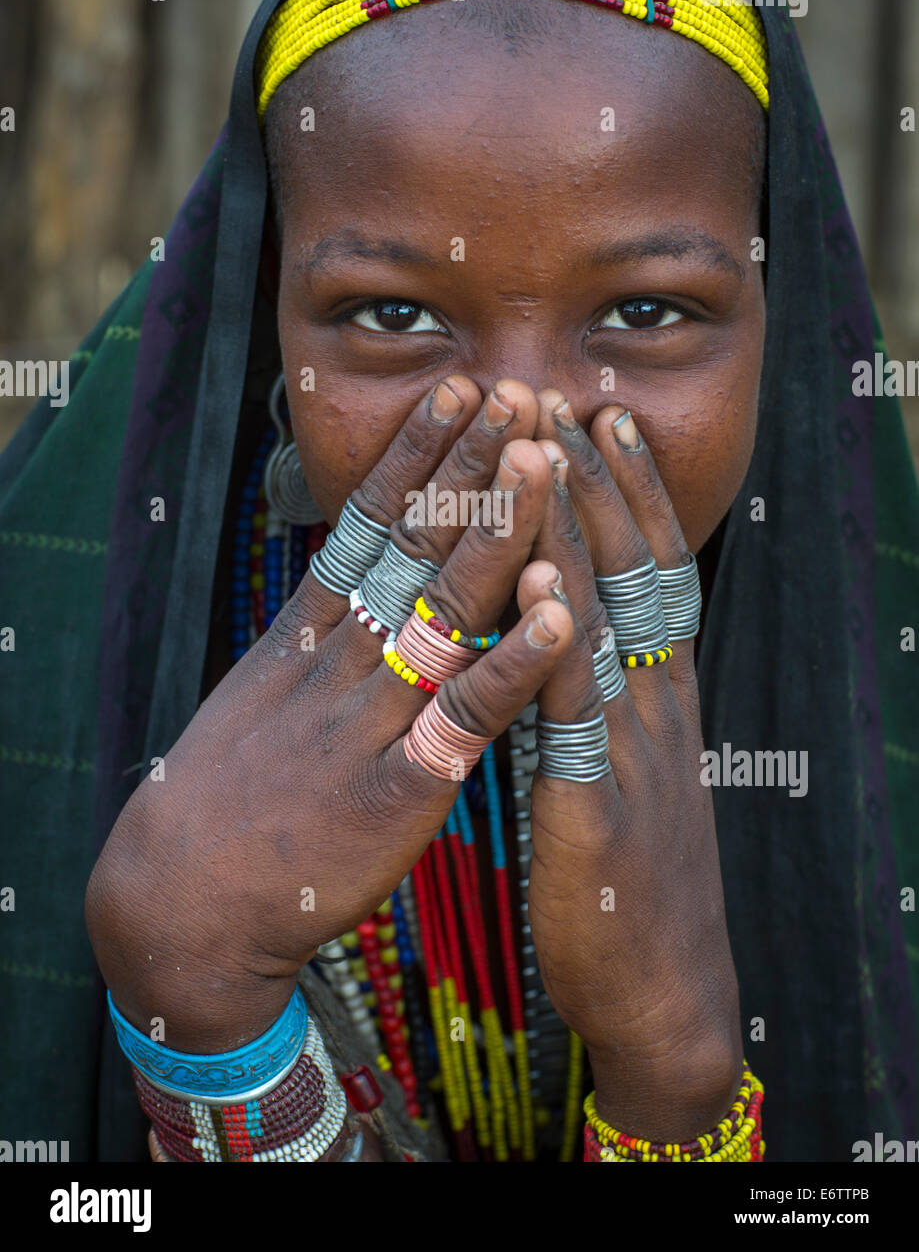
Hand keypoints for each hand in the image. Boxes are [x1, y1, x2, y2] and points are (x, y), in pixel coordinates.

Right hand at [86, 377, 576, 1054]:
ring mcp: (370, 716)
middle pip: (414, 544)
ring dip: (497, 531)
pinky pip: (465, 715)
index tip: (459, 390)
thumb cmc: (229, 797)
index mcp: (309, 632)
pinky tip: (559, 612)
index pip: (371, 522)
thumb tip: (358, 572)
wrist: (184, 899)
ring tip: (541, 459)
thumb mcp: (264, 690)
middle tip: (519, 388)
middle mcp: (340, 657)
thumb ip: (319, 632)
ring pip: (444, 608)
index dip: (420, 455)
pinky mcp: (399, 785)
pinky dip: (515, 663)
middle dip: (470, 465)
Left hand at [515, 391, 742, 1142]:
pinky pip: (572, 708)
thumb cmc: (629, 875)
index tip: (599, 413)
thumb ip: (595, 698)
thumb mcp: (621, 765)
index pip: (650, 566)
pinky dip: (556, 640)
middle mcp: (655, 703)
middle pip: (631, 567)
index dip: (627, 487)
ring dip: (573, 527)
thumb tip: (558, 629)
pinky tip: (537, 582)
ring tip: (546, 446)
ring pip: (602, 617)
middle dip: (595, 478)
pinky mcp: (594, 804)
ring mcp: (631, 747)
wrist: (663, 985)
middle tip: (563, 392)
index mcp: (659, 693)